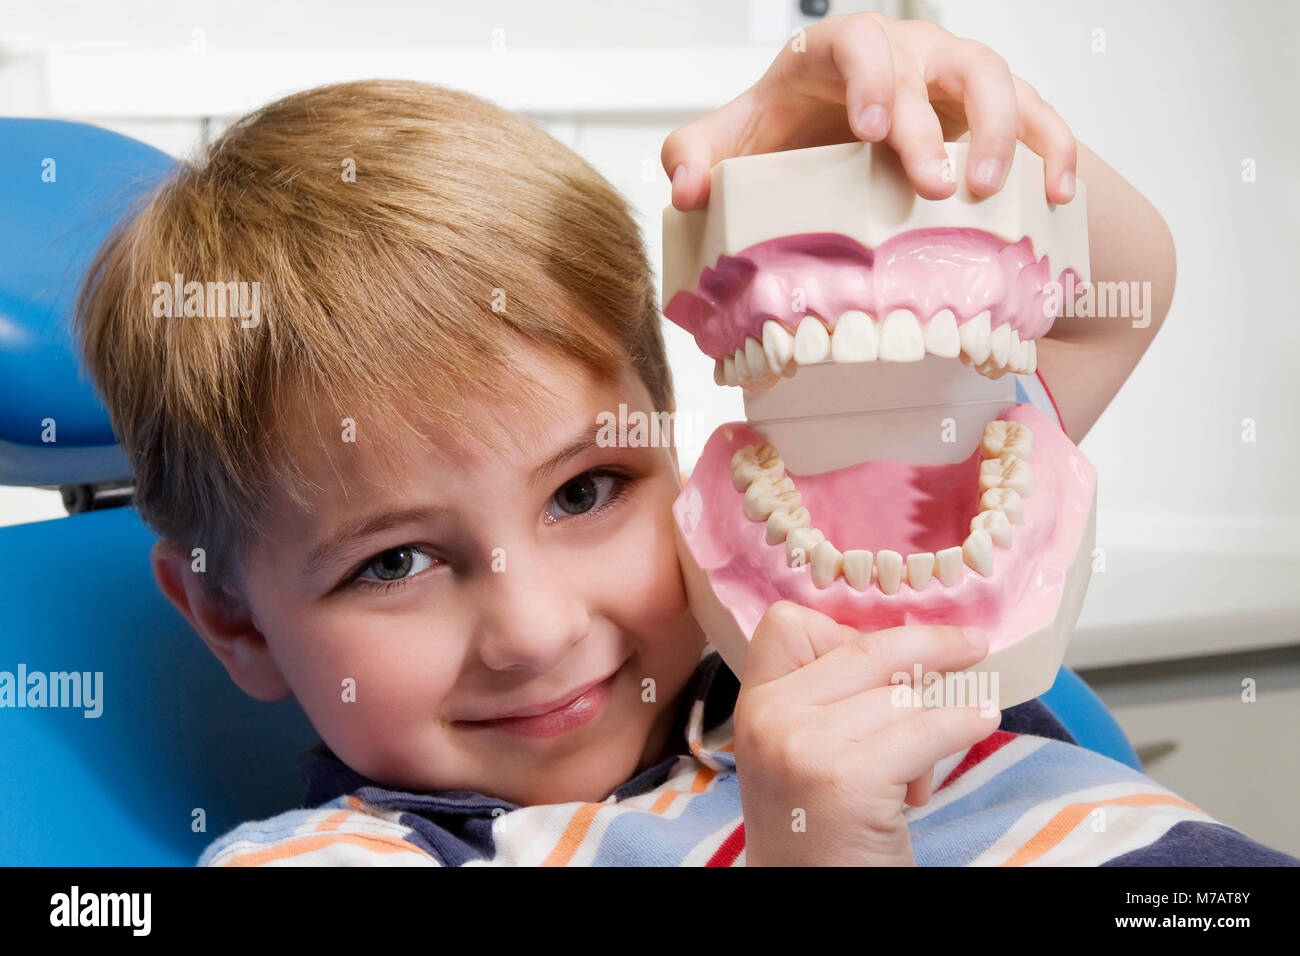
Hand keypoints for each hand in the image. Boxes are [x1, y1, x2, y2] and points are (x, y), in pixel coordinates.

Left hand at [661, 11, 1076, 208]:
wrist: (833, 137)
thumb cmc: (787, 135)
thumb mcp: (735, 144)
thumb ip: (697, 155)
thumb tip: (688, 191)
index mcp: (836, 52)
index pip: (855, 42)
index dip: (870, 80)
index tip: (871, 134)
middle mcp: (903, 53)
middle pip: (933, 67)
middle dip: (935, 127)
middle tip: (935, 186)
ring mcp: (951, 74)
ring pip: (996, 78)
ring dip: (1002, 132)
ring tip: (989, 191)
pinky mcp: (990, 106)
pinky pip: (1038, 112)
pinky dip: (1053, 148)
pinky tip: (1058, 194)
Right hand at [733, 601, 1000, 865]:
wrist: (807, 894)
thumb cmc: (816, 825)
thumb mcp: (797, 748)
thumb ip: (827, 697)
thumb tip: (914, 647)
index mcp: (755, 702)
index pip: (790, 624)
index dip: (842, 629)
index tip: (882, 651)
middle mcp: (771, 717)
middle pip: (865, 648)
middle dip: (929, 644)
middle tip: (971, 645)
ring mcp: (805, 746)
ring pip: (902, 694)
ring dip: (937, 716)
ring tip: (929, 761)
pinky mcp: (849, 779)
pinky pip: (927, 728)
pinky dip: (964, 723)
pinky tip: (980, 721)